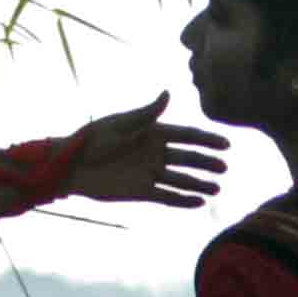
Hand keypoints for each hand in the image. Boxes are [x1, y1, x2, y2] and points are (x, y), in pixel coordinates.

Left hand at [65, 93, 227, 208]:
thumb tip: (168, 93)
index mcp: (152, 133)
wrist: (71, 166)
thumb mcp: (120, 124)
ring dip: (199, 184)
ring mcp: (150, 173)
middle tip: (224, 168)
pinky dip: (183, 200)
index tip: (226, 145)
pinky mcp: (142, 192)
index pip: (186, 136)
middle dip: (207, 163)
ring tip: (216, 189)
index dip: (207, 140)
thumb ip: (146, 113)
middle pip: (188, 158)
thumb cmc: (92, 139)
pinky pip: (167, 197)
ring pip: (181, 179)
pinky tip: (199, 203)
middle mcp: (155, 153)